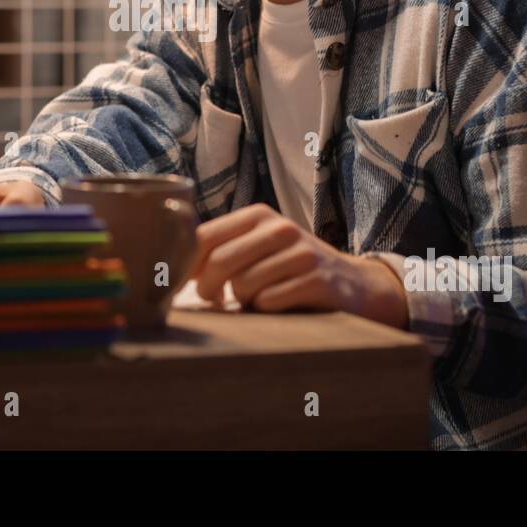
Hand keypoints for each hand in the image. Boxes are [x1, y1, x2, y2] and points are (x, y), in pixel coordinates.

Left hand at [189, 203, 407, 327]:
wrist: (353, 284)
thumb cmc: (291, 269)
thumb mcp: (259, 249)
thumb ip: (222, 251)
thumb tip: (173, 269)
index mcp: (257, 215)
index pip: (204, 236)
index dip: (185, 265)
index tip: (180, 285)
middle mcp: (278, 228)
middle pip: (220, 262)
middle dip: (209, 289)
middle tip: (215, 300)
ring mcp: (300, 252)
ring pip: (244, 285)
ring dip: (244, 300)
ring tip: (258, 297)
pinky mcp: (316, 279)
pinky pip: (270, 302)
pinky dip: (267, 310)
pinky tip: (280, 305)